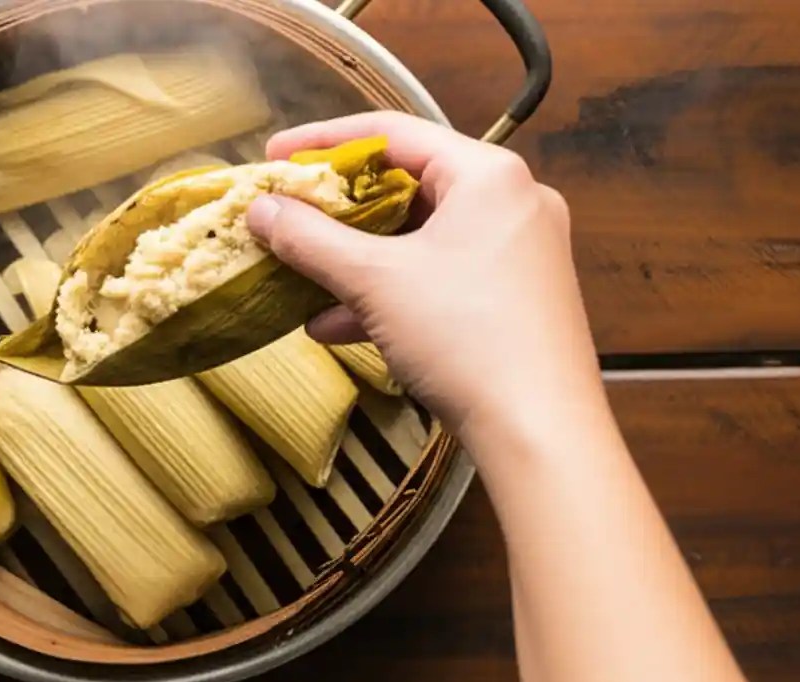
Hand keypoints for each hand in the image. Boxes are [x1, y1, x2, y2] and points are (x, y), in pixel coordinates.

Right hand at [248, 111, 603, 443]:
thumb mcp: (374, 281)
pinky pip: (439, 275)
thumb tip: (259, 209)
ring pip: (420, 237)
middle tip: (286, 216)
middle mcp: (511, 201)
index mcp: (488, 175)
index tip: (274, 155)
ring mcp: (518, 251)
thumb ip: (310, 238)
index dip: (323, 141)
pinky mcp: (515, 298)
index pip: (393, 132)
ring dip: (356, 258)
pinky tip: (337, 324)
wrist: (540, 433)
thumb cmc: (464, 337)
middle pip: (407, 184)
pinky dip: (390, 291)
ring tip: (301, 276)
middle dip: (338, 209)